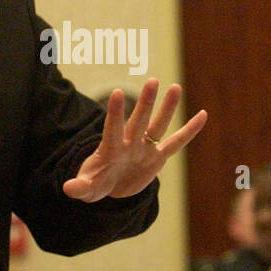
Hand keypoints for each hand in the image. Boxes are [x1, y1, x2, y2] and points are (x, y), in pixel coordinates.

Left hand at [63, 79, 206, 201]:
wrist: (109, 187)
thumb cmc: (95, 184)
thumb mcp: (86, 189)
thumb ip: (79, 187)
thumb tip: (68, 189)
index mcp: (111, 149)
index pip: (113, 128)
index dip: (115, 113)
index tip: (117, 93)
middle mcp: (129, 143)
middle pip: (139, 121)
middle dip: (145, 103)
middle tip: (153, 81)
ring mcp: (144, 148)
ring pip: (158, 126)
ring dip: (167, 108)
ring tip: (176, 87)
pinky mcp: (157, 157)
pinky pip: (176, 143)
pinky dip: (189, 130)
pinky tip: (203, 115)